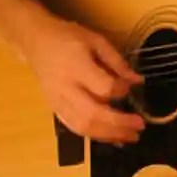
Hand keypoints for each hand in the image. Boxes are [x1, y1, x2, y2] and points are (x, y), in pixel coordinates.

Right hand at [18, 13, 145, 144]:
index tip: (133, 88)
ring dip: (109, 135)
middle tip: (140, 126)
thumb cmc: (68, 38)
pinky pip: (75, 128)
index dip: (121, 91)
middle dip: (119, 124)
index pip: (102, 87)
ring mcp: (57, 102)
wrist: (36, 43)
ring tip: (131, 136)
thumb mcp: (96, 40)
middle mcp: (65, 88)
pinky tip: (113, 138)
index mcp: (76, 67)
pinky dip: (96, 136)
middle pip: (93, 114)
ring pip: (83, 126)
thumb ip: (117, 62)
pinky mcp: (55, 110)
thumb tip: (137, 81)